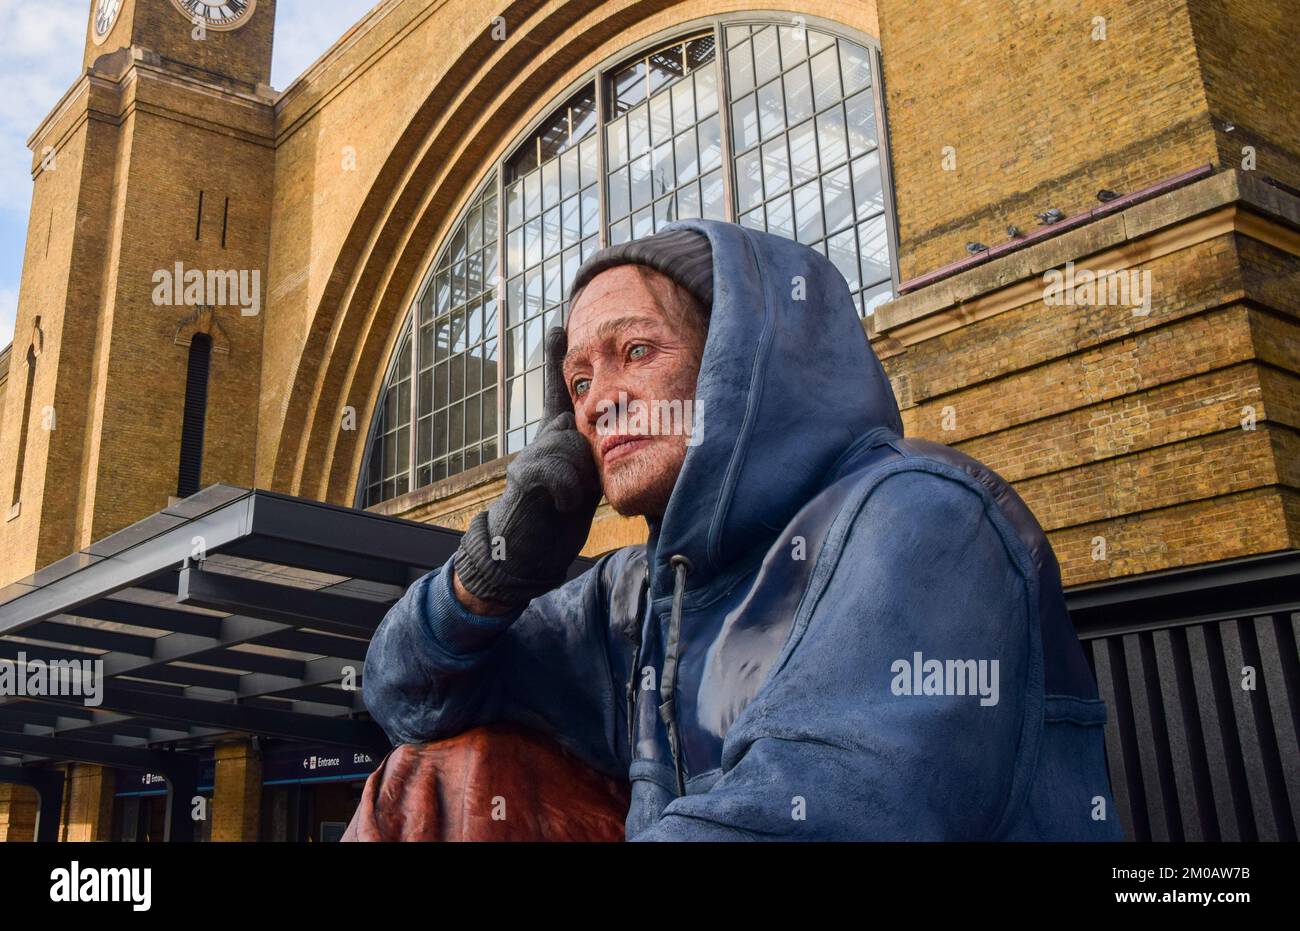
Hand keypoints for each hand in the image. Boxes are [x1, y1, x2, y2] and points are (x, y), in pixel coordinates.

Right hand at [452, 327, 601, 611]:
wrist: (525, 554)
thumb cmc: (558, 517)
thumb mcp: (584, 479)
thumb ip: (589, 453)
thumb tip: (594, 430)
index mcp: (557, 437)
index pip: (556, 392)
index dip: (554, 359)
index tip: (555, 325)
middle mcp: (542, 439)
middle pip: (578, 424)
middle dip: (589, 455)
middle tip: (578, 490)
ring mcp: (529, 455)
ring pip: (571, 445)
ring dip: (580, 476)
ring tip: (569, 501)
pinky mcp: (524, 476)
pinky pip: (557, 470)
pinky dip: (568, 490)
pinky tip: (564, 505)